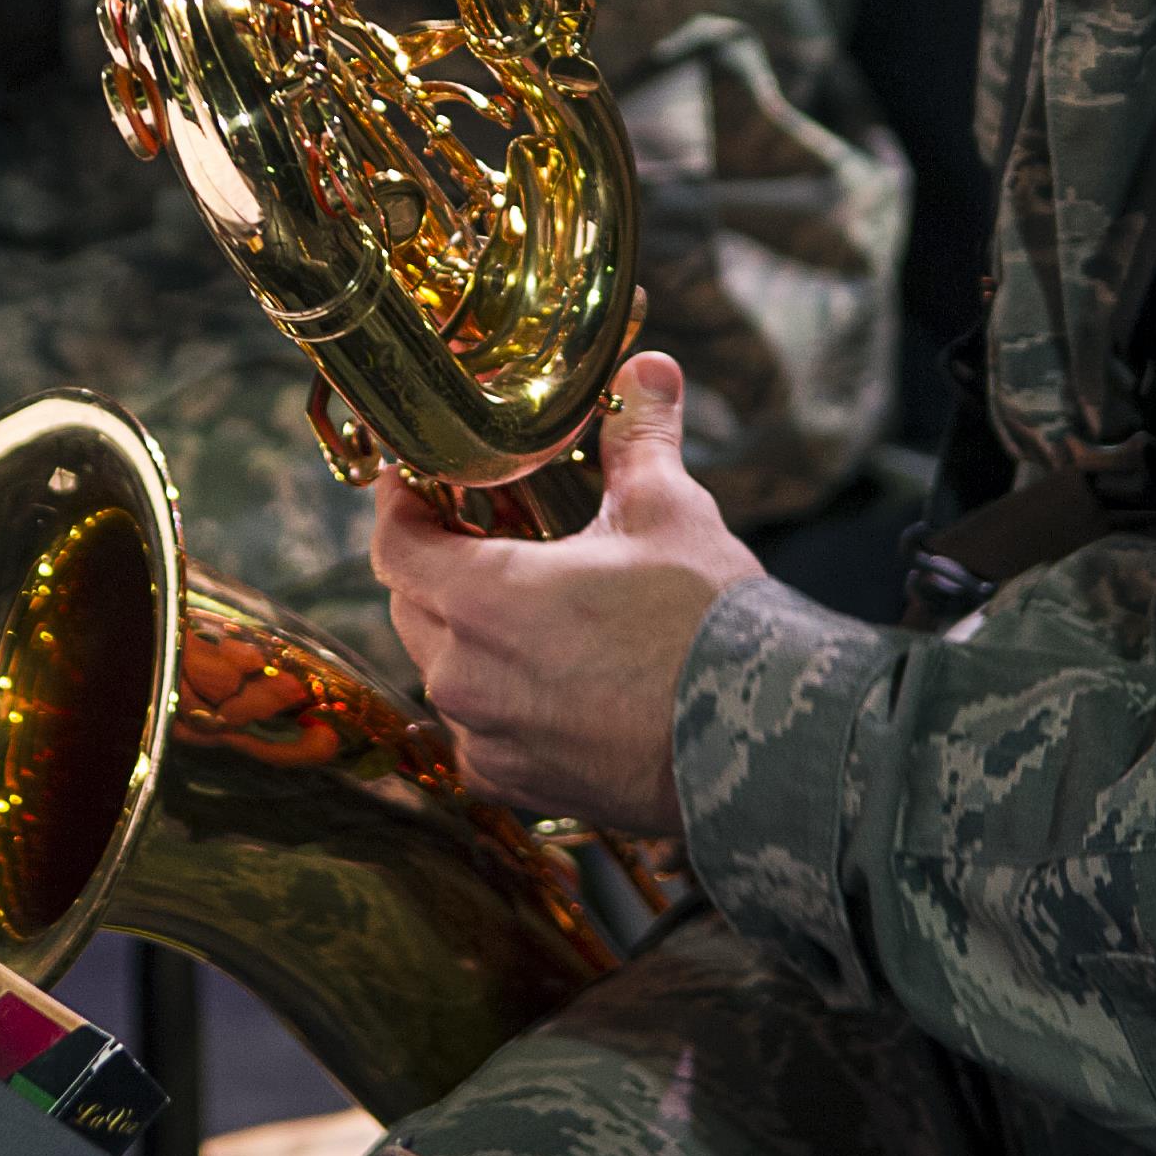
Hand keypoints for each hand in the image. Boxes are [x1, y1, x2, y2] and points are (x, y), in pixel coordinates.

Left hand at [370, 352, 765, 839]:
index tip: (413, 479)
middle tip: (476, 532)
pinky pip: (478, 736)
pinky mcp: (522, 787)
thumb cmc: (707, 622)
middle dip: (433, 565)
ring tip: (519, 605)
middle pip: (410, 606)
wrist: (762, 742)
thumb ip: (639, 437)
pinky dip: (496, 704)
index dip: (398, 505)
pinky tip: (542, 681)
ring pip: (443, 673)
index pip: (393, 545)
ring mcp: (490, 740)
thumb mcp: (668, 509)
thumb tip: (648, 368)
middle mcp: (466, 677)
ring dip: (464, 636)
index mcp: (482, 599)